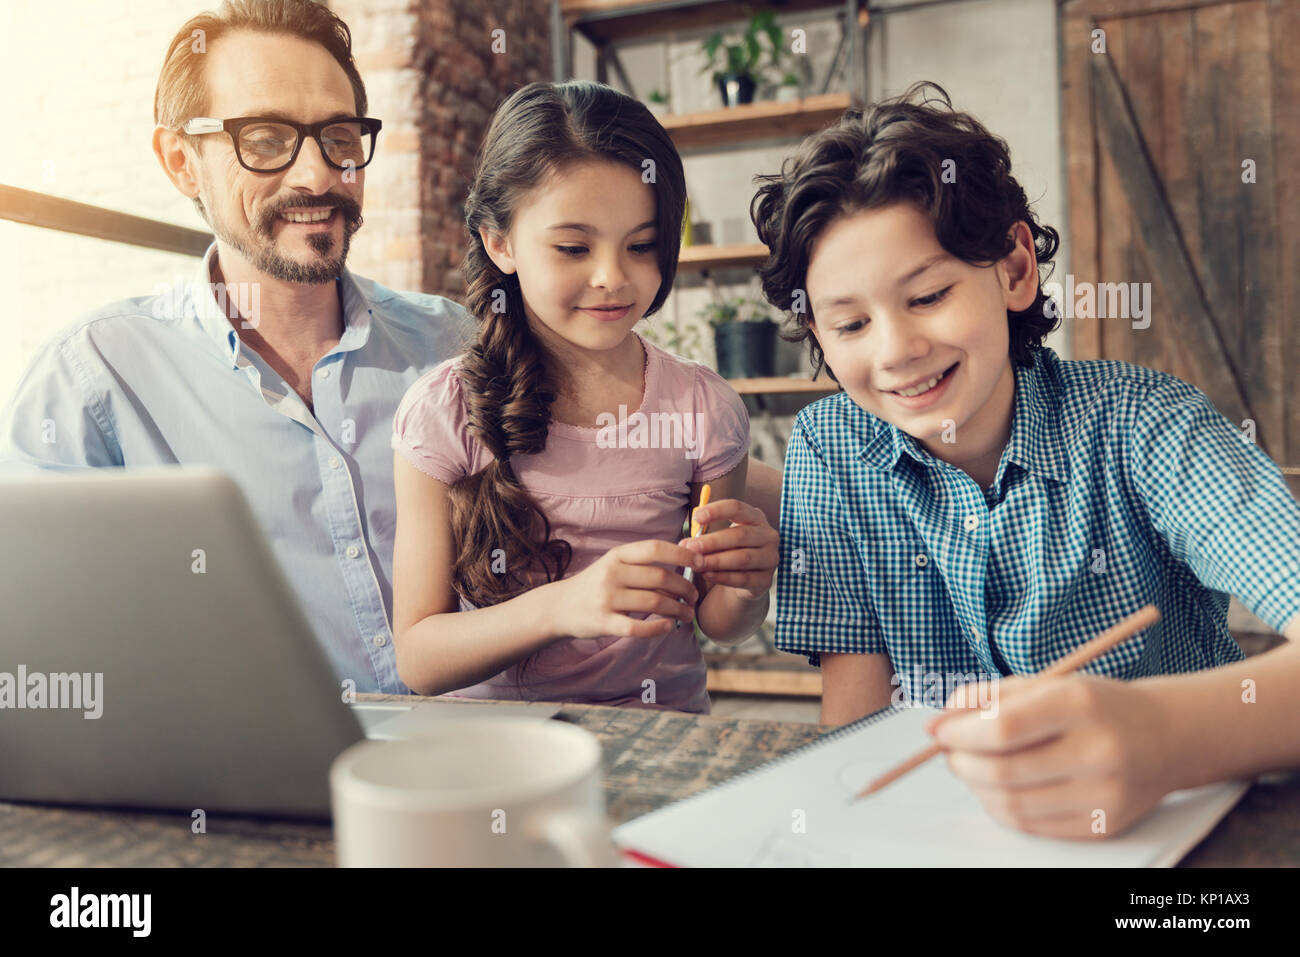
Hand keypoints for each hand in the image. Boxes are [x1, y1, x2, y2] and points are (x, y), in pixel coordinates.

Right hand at [546, 539, 702, 639]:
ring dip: (677, 610)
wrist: (559, 607)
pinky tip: (668, 627)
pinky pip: (637, 627)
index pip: (655, 549)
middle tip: (694, 596)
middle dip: (685, 588)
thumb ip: (643, 560)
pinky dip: (657, 628)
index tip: (701, 562)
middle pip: (660, 578)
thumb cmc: (596, 583)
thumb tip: (686, 554)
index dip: (682, 554)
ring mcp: (607, 598)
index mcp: (617, 555)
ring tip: (687, 614)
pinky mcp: (604, 622)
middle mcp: (612, 573)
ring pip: (653, 603)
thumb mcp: (614, 563)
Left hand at [678, 498, 777, 600]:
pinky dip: (723, 577)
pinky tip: (708, 575)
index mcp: (755, 518)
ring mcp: (770, 558)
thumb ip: (706, 537)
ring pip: (743, 558)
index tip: (696, 518)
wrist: (749, 576)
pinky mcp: (766, 579)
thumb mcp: (722, 537)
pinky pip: (744, 578)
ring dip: (716, 561)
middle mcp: (768, 536)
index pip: (737, 508)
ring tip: (696, 563)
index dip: (717, 511)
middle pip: (740, 535)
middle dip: (712, 542)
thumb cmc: (731, 549)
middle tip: (691, 547)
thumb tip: (685, 543)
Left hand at [926, 674, 1176, 838]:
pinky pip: (1033, 826)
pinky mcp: (1105, 826)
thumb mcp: (1049, 683)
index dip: (960, 733)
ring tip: (973, 768)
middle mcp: (1099, 752)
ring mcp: (1105, 795)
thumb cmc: (1095, 705)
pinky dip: (1002, 808)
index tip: (939, 730)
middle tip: (950, 753)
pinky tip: (1000, 788)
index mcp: (1081, 704)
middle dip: (961, 763)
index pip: (1003, 727)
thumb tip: (938, 721)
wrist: (1167, 736)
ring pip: (1012, 804)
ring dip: (977, 788)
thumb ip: (990, 696)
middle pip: (1003, 771)